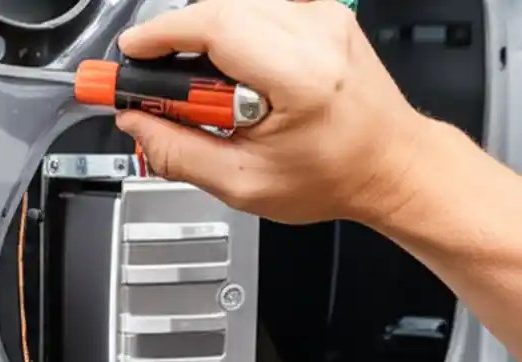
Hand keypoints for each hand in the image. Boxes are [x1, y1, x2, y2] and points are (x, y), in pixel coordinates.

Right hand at [116, 0, 430, 225]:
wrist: (390, 164)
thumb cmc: (334, 176)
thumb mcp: (244, 183)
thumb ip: (179, 153)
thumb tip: (135, 124)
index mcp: (301, 77)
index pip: (216, 26)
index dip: (162, 35)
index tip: (131, 54)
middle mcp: (317, 33)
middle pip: (220, 8)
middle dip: (177, 39)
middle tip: (158, 83)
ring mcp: (323, 15)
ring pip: (237, 3)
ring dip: (206, 35)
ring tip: (206, 88)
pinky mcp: (323, 11)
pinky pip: (259, 4)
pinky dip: (234, 27)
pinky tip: (232, 64)